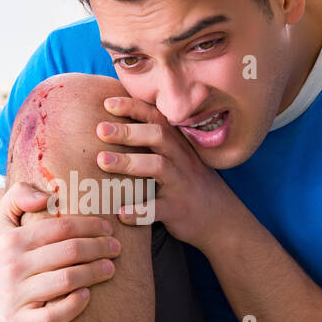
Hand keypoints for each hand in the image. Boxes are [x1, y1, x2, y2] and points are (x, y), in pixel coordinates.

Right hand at [0, 181, 121, 321]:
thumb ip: (18, 196)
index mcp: (10, 240)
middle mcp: (11, 267)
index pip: (60, 227)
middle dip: (99, 248)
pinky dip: (73, 305)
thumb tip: (48, 195)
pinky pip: (52, 317)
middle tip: (116, 248)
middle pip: (68, 252)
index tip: (107, 228)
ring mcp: (13, 297)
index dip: (89, 226)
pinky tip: (86, 295)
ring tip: (110, 269)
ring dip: (94, 273)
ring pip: (65, 281)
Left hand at [94, 94, 232, 248]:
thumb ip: (153, 142)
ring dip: (129, 162)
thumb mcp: (177, 158)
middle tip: (100, 130)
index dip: (133, 107)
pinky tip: (120, 213)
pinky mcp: (178, 210)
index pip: (156, 117)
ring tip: (101, 162)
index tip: (108, 103)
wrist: (221, 218)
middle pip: (157, 136)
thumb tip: (114, 125)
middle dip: (128, 131)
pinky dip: (139, 211)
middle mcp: (181, 159)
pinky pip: (157, 209)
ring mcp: (180, 184)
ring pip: (158, 167)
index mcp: (177, 144)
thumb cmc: (187, 183)